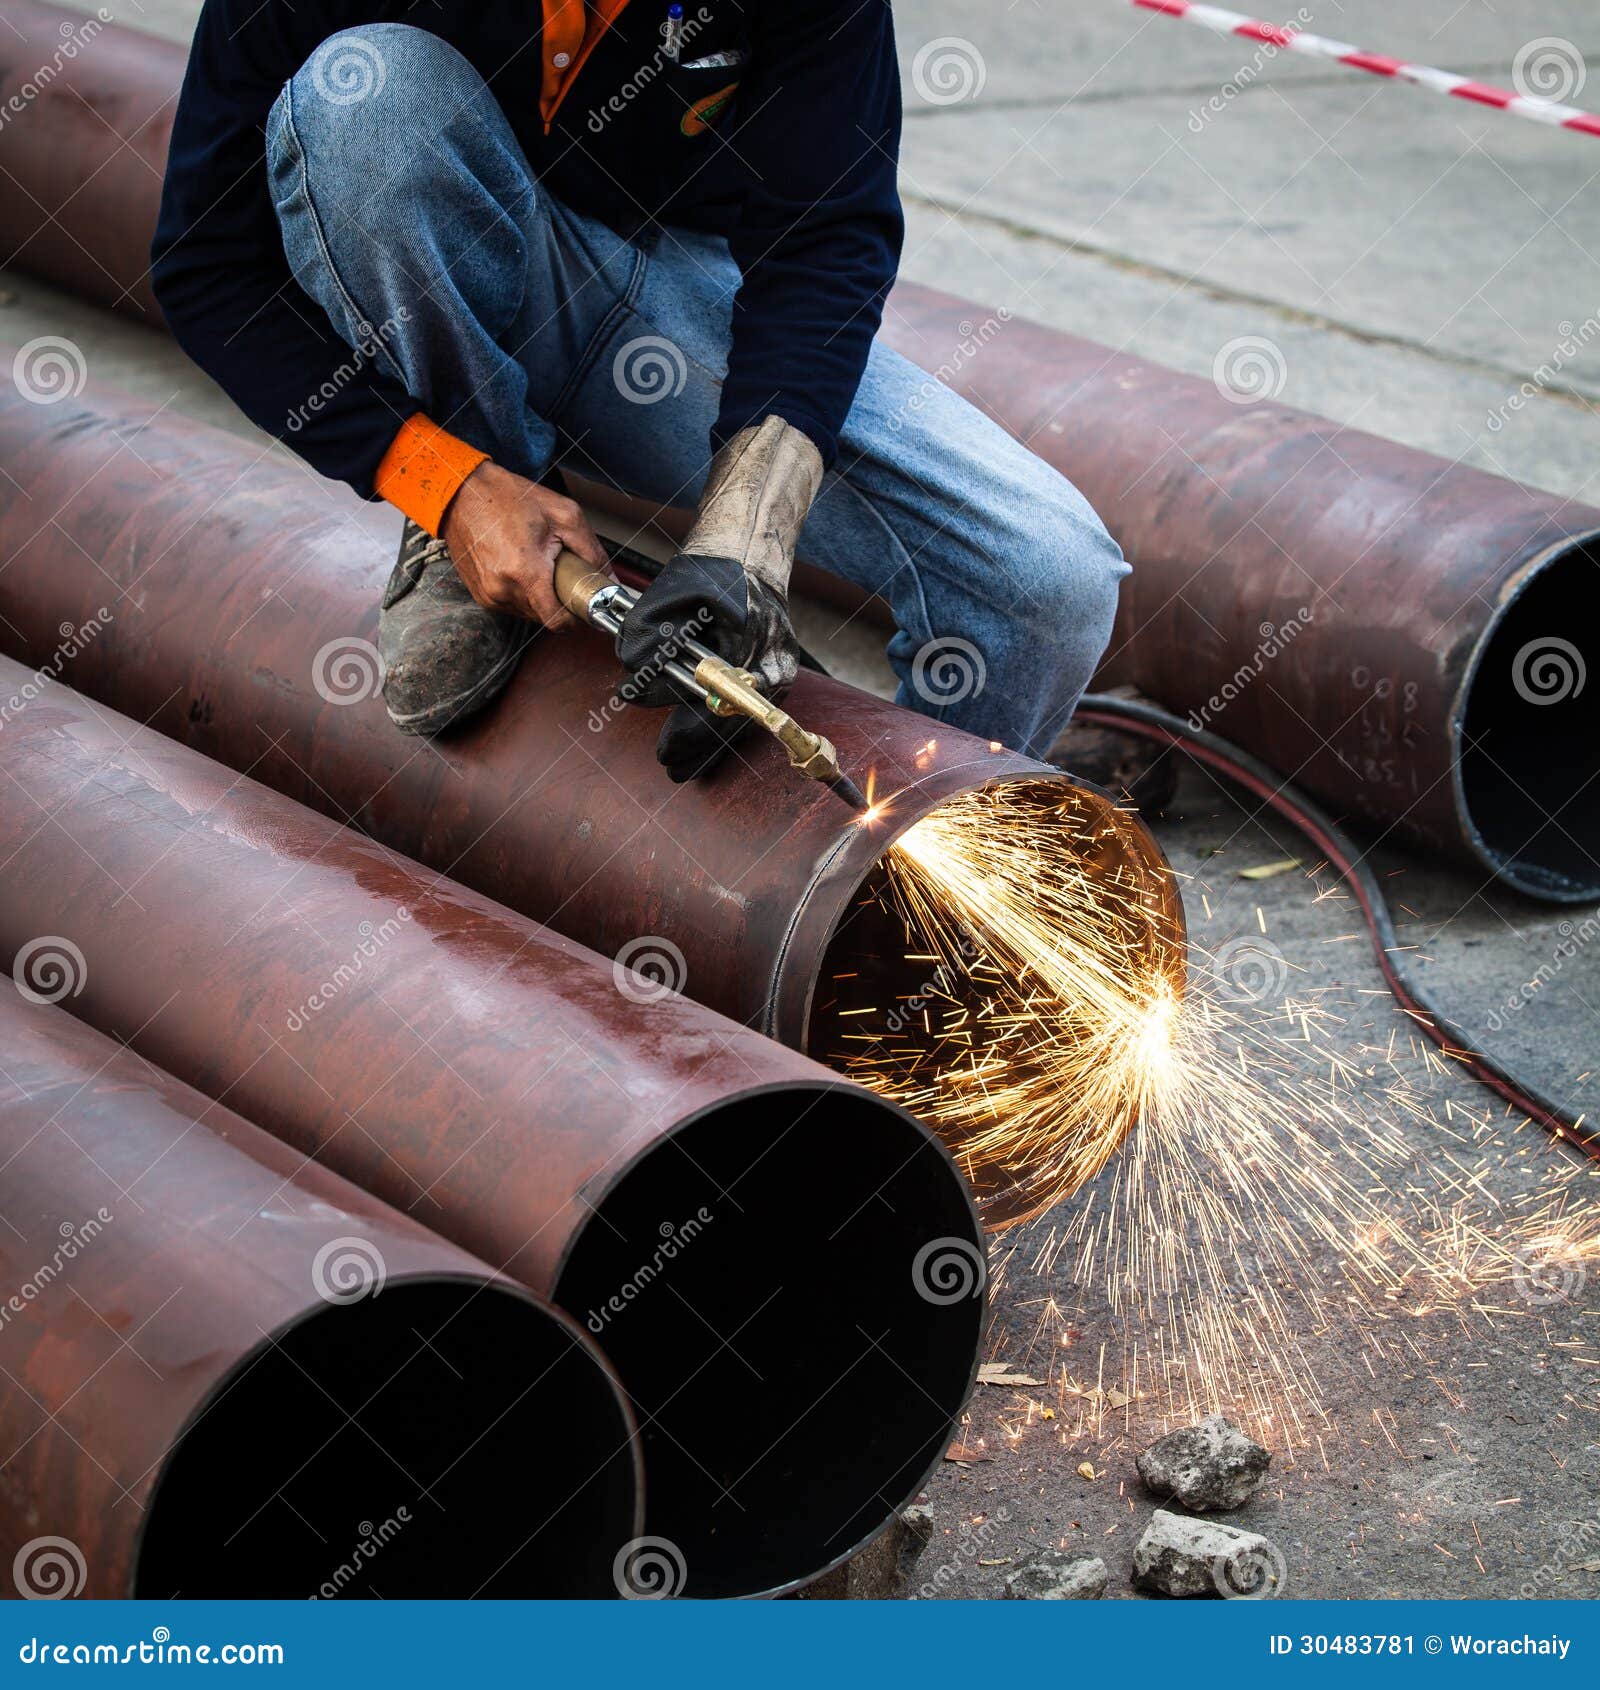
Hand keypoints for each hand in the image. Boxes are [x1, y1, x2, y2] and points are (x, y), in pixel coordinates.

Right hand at [440, 461, 608, 628]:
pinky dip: (521, 591)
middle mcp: (502, 590)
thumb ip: (593, 553)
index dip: (576, 618)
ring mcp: (488, 594)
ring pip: (528, 612)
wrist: (461, 491)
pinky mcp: (479, 593)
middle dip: (558, 599)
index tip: (583, 605)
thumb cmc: (508, 497)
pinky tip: (519, 565)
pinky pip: (510, 604)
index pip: (558, 622)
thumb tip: (611, 581)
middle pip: (545, 616)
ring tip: (536, 563)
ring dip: (539, 595)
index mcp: (525, 573)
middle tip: (559, 570)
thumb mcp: (564, 515)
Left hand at [614, 417, 821, 783]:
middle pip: (732, 723)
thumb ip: (647, 626)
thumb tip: (634, 665)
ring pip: (743, 721)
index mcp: (747, 641)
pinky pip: (750, 708)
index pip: (715, 705)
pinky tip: (705, 741)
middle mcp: (771, 662)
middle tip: (671, 766)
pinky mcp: (778, 669)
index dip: (688, 734)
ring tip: (682, 762)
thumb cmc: (712, 570)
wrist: (750, 552)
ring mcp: (779, 669)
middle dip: (697, 748)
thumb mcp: (670, 589)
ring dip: (710, 741)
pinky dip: (725, 724)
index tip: (665, 753)